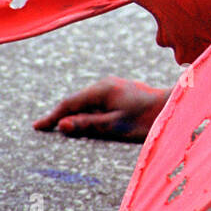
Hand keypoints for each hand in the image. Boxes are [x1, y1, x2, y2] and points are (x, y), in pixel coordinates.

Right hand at [33, 77, 169, 141]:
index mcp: (102, 90)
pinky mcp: (120, 90)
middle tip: (44, 127)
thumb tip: (61, 126)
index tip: (37, 127)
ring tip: (61, 126)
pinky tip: (86, 120)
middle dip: (61, 114)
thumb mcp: (115, 126)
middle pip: (76, 100)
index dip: (52, 117)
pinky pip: (97, 101)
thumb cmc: (147, 119)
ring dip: (75, 113)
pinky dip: (87, 110)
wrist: (173, 108)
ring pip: (86, 100)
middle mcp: (105, 83)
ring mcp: (114, 85)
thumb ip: (88, 125)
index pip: (69, 104)